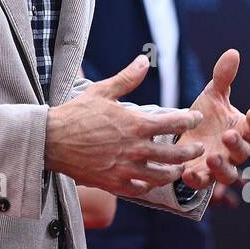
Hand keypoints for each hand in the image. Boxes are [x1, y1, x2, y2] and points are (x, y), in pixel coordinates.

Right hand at [46, 55, 204, 196]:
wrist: (50, 140)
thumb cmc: (75, 113)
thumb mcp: (102, 91)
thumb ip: (127, 78)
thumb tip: (144, 60)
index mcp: (134, 124)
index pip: (173, 123)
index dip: (189, 119)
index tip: (195, 117)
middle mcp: (134, 149)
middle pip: (174, 154)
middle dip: (191, 150)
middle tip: (198, 147)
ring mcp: (125, 168)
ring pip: (160, 176)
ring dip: (175, 172)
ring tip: (180, 168)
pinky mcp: (113, 183)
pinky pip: (139, 189)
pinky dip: (149, 186)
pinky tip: (152, 181)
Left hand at [176, 49, 249, 189]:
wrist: (183, 135)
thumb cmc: (206, 114)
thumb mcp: (212, 94)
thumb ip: (223, 77)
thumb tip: (233, 53)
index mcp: (241, 128)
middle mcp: (233, 149)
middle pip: (244, 152)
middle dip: (238, 145)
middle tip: (229, 134)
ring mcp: (219, 165)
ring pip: (228, 174)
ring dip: (222, 167)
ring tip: (212, 157)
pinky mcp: (201, 175)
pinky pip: (203, 183)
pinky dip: (198, 180)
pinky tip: (188, 173)